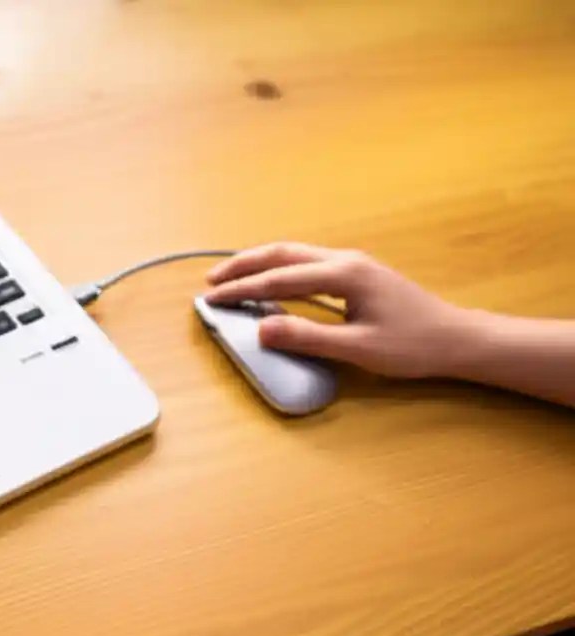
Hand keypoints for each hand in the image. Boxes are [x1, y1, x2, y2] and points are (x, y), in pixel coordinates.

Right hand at [205, 242, 470, 377]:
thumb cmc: (413, 346)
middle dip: (243, 265)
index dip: (242, 289)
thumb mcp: (358, 349)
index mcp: (343, 275)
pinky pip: (307, 261)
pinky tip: (271, 279)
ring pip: (294, 253)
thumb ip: (307, 337)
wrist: (456, 338)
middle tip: (211, 281)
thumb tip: (261, 330)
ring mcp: (352, 263)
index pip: (279, 279)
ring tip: (232, 276)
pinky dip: (279, 267)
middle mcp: (345, 260)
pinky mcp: (356, 272)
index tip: (211, 298)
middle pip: (282, 253)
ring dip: (260, 263)